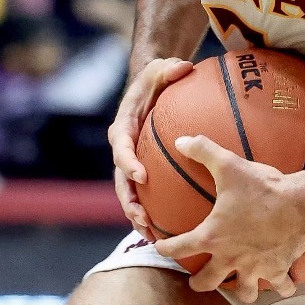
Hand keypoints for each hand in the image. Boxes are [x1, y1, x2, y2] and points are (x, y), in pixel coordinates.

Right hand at [109, 57, 193, 238]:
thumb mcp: (161, 69)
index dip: (128, 163)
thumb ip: (169, 69)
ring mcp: (131, 162)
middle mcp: (123, 149)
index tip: (140, 176)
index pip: (121, 148)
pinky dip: (153, 213)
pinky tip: (168, 232)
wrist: (150, 88)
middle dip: (129, 202)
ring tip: (153, 236)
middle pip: (121, 181)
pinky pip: (146, 194)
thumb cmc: (156, 79)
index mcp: (123, 128)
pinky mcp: (143, 170)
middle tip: (143, 219)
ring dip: (138, 216)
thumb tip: (183, 67)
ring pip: (130, 194)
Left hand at [154, 136, 304, 302]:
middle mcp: (230, 257)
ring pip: (244, 291)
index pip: (179, 248)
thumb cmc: (263, 188)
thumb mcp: (229, 165)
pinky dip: (282, 287)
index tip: (159, 248)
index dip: (164, 249)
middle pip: (208, 282)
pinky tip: (283, 285)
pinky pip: (281, 286)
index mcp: (212, 236)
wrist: (301, 204)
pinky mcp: (278, 269)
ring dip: (242, 290)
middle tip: (197, 280)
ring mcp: (256, 267)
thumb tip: (180, 139)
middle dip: (200, 283)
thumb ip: (202, 151)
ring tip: (241, 285)